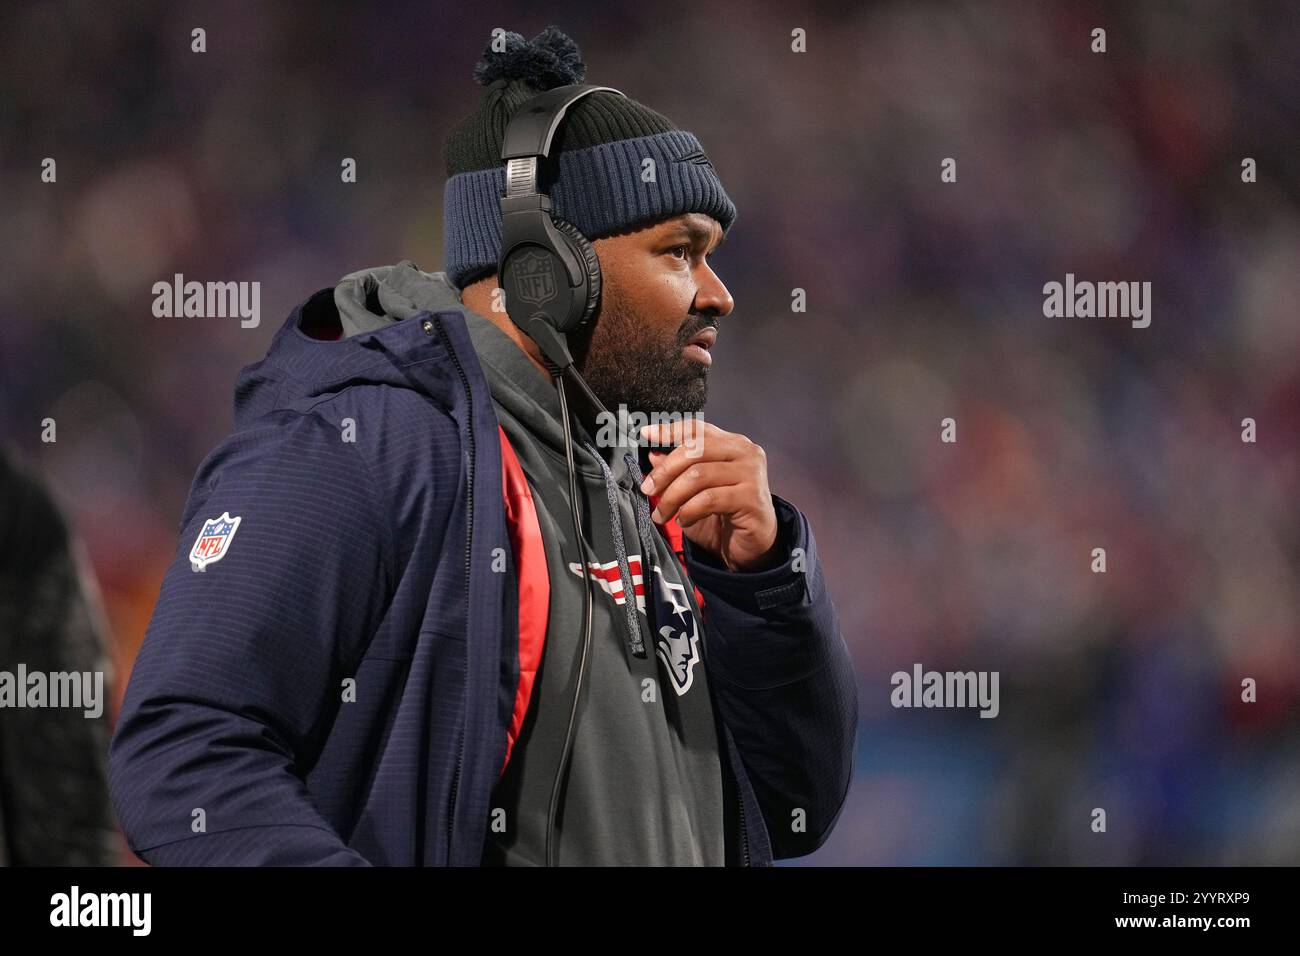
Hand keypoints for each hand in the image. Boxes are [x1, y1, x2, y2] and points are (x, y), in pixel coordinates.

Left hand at [638, 419, 781, 571]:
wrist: (750, 546)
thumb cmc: (723, 515)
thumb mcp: (693, 491)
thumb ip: (677, 470)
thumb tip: (653, 454)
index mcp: (732, 443)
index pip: (697, 429)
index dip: (670, 431)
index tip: (646, 435)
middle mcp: (745, 452)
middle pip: (695, 450)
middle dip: (665, 471)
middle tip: (648, 489)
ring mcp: (751, 473)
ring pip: (698, 475)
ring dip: (672, 496)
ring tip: (662, 514)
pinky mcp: (751, 497)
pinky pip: (709, 499)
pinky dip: (689, 510)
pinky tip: (684, 520)